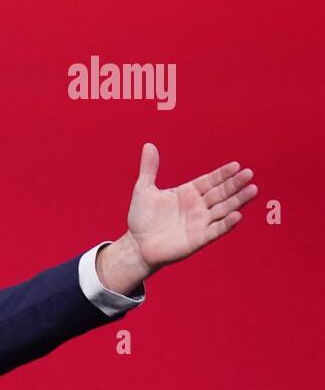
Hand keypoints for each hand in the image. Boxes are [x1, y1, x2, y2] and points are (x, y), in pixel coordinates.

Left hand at [128, 142, 255, 268]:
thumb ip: (149, 168)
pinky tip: (237, 215)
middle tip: (249, 174)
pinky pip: (216, 230)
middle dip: (235, 184)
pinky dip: (226, 223)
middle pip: (221, 193)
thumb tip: (148, 145)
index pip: (210, 181)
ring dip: (238, 200)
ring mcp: (200, 222)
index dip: (222, 174)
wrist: (137, 244)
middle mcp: (198, 206)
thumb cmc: (141, 217)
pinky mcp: (199, 238)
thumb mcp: (144, 189)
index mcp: (188, 193)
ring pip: (224, 209)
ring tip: (252, 190)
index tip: (236, 165)